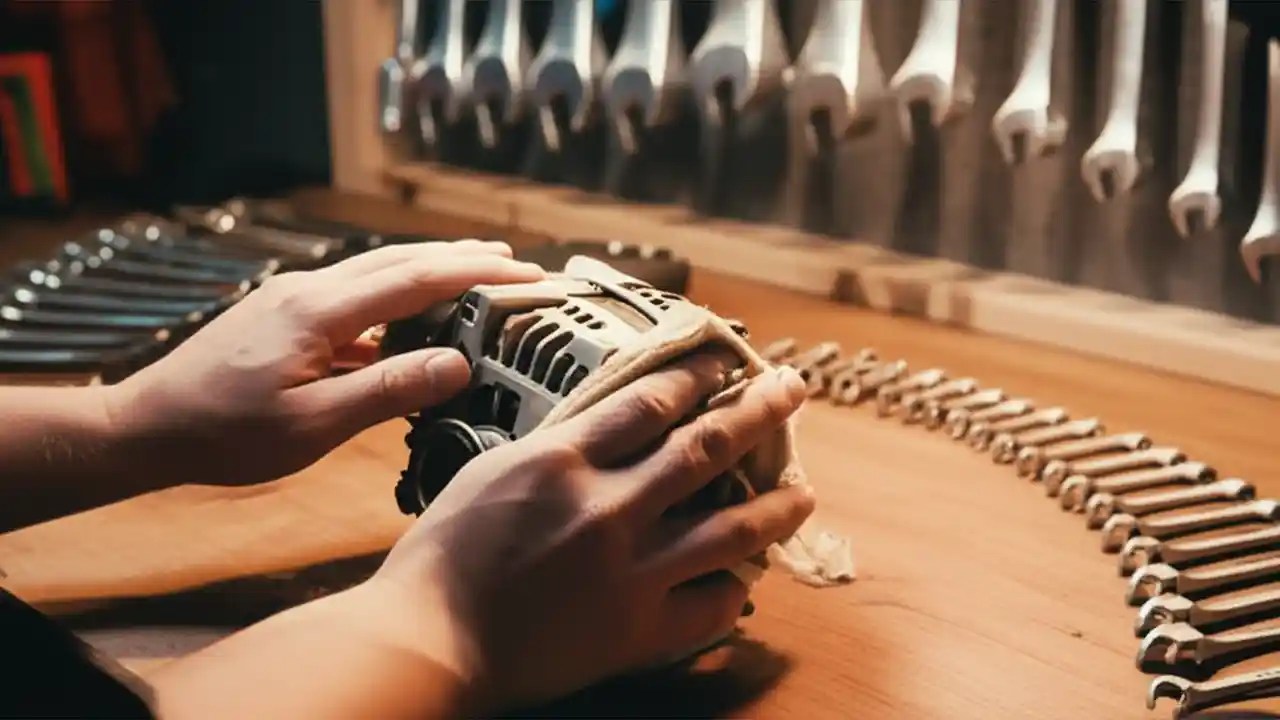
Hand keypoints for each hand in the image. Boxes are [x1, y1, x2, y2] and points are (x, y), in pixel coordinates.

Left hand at [106, 240, 545, 487]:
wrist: (147, 426)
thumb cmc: (223, 433)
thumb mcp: (312, 425)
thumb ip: (387, 391)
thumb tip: (455, 366)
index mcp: (321, 310)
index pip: (418, 278)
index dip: (478, 273)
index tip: (527, 272)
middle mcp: (311, 290)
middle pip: (403, 260)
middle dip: (465, 257)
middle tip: (518, 261)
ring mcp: (295, 297)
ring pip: (379, 271)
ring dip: (433, 269)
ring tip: (478, 273)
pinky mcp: (286, 313)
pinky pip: (357, 294)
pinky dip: (399, 295)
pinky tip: (412, 317)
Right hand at [368, 351, 814, 714]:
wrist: (428, 642)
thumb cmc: (443, 557)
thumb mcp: (490, 472)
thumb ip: (555, 447)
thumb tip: (606, 428)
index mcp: (564, 458)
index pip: (652, 400)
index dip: (698, 374)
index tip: (725, 361)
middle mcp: (609, 506)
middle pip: (707, 446)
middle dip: (759, 411)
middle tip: (792, 389)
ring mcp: (630, 569)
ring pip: (731, 526)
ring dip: (778, 504)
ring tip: (806, 491)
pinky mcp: (636, 628)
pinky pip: (710, 605)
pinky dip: (735, 590)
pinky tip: (749, 578)